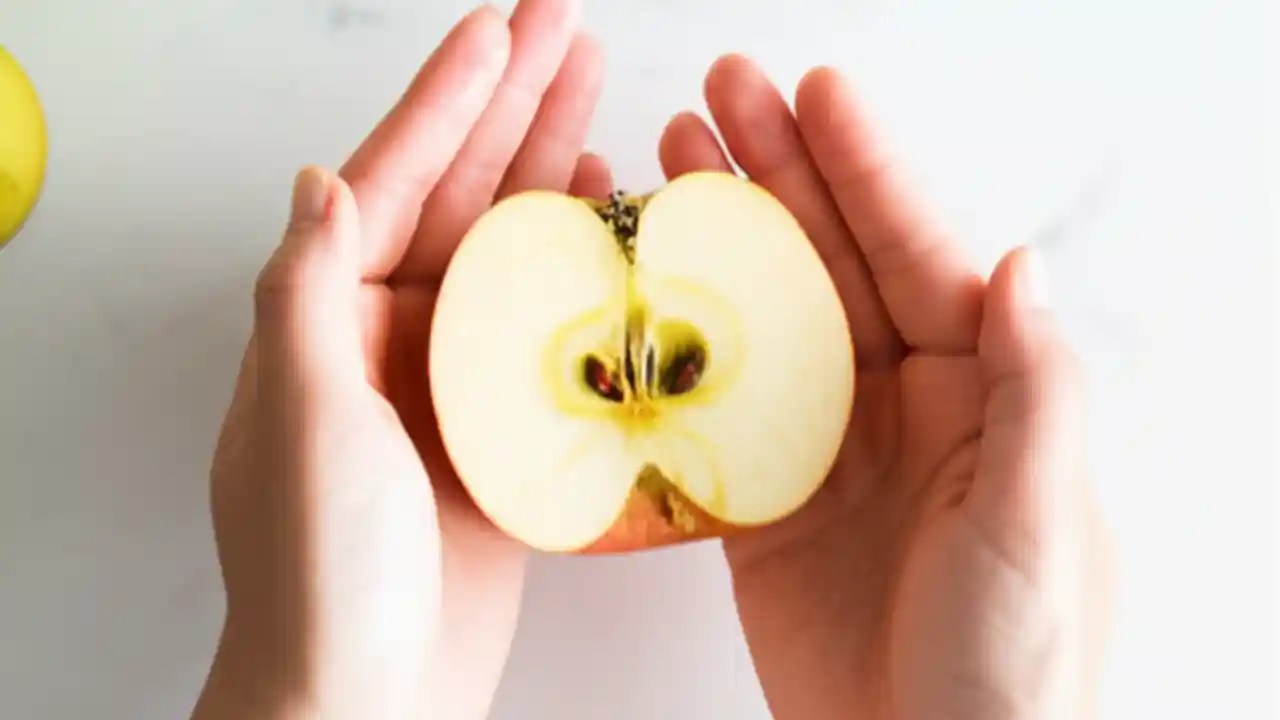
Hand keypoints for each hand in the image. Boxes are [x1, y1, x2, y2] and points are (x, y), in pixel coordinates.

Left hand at [193, 2, 606, 716]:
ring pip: (510, 252)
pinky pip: (547, 326)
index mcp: (333, 319)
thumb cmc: (319, 572)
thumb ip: (306, 293)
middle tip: (566, 32)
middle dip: (514, 107)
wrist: (367, 693)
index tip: (498, 30)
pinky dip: (577, 271)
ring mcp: (451, 378)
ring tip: (598, 100)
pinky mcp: (502, 427)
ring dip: (552, 173)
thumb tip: (321, 177)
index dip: (449, 99)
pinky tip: (606, 225)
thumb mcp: (299, 419)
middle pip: (461, 195)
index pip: (394, 180)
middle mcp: (390, 336)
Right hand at [658, 56, 1115, 718]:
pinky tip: (644, 293)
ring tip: (671, 164)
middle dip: (778, 177)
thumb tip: (1018, 267)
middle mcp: (903, 407)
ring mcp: (829, 449)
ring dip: (723, 241)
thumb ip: (1033, 389)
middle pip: (832, 265)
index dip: (866, 170)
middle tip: (718, 100)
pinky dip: (678, 349)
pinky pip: (717, 408)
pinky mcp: (765, 504)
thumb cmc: (1012, 667)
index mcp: (979, 392)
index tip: (815, 93)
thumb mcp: (1043, 520)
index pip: (917, 254)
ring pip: (768, 320)